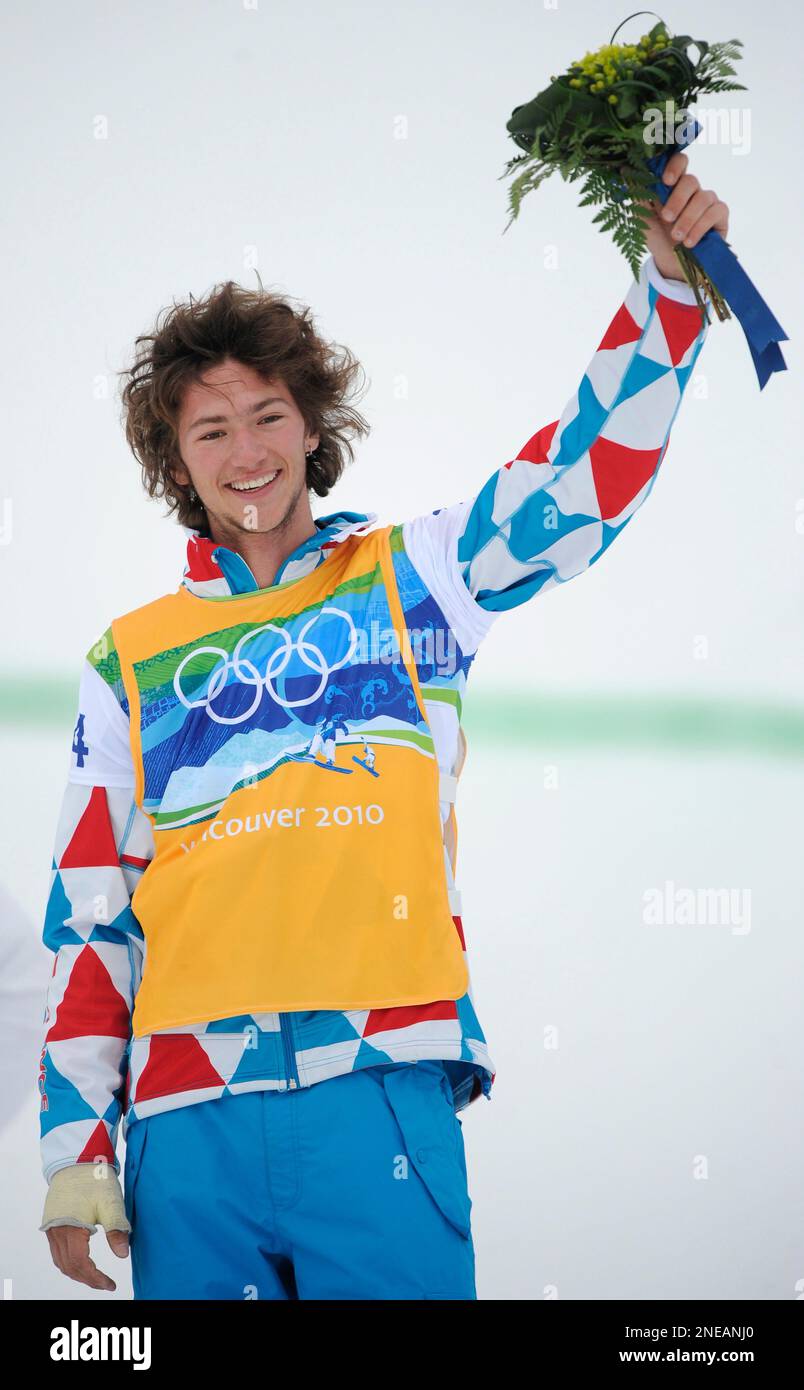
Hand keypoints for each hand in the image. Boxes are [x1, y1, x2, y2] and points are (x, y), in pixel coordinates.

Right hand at [41, 1163, 130, 1290]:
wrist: (77, 1158)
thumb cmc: (96, 1179)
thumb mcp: (111, 1203)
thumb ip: (117, 1230)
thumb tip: (123, 1255)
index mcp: (70, 1229)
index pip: (80, 1264)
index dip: (95, 1278)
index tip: (110, 1285)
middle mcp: (56, 1231)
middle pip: (68, 1266)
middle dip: (87, 1278)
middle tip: (105, 1283)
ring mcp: (51, 1226)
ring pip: (60, 1260)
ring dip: (76, 1271)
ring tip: (94, 1276)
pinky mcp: (51, 1221)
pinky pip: (57, 1250)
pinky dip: (68, 1260)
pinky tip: (81, 1259)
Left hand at [642, 151, 729, 280]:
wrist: (671, 265)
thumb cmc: (657, 238)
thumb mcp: (642, 219)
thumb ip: (638, 197)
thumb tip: (625, 173)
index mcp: (673, 185)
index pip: (679, 162)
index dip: (675, 166)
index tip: (666, 181)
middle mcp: (692, 190)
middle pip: (691, 180)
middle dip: (677, 200)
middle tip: (667, 218)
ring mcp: (707, 200)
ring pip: (703, 198)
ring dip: (687, 219)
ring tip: (677, 237)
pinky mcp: (720, 214)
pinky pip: (715, 212)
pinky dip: (700, 228)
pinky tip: (689, 242)